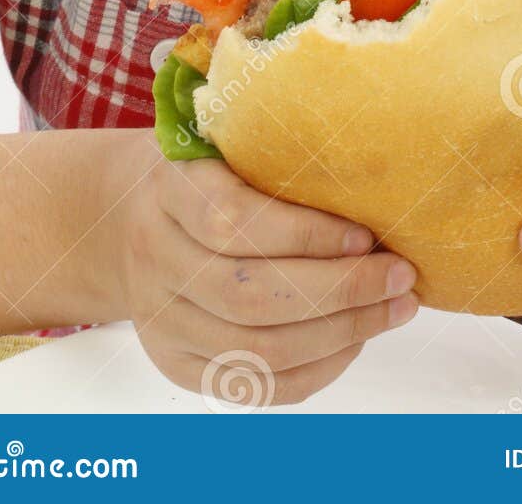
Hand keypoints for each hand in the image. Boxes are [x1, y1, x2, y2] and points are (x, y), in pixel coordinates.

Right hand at [114, 135, 417, 403]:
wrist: (120, 216)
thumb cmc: (202, 167)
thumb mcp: (221, 134)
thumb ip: (275, 143)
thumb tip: (375, 159)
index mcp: (169, 190)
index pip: (233, 223)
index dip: (305, 235)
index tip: (367, 234)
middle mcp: (156, 259)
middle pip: (250, 296)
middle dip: (340, 291)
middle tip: (401, 275)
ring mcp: (161, 320)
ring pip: (256, 349)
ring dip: (341, 334)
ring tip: (395, 307)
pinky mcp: (176, 364)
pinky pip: (254, 386)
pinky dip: (316, 369)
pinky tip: (357, 339)